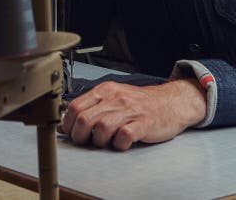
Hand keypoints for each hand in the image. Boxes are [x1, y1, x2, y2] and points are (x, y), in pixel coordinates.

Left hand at [60, 79, 206, 150]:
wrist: (170, 102)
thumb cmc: (139, 102)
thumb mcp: (113, 98)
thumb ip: (91, 108)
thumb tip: (66, 125)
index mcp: (105, 90)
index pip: (75, 106)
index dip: (68, 124)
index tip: (71, 133)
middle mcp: (116, 98)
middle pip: (85, 119)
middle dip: (80, 136)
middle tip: (86, 142)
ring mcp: (130, 110)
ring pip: (102, 128)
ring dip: (99, 141)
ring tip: (105, 142)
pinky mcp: (143, 124)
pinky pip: (124, 137)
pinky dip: (119, 144)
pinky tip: (121, 143)